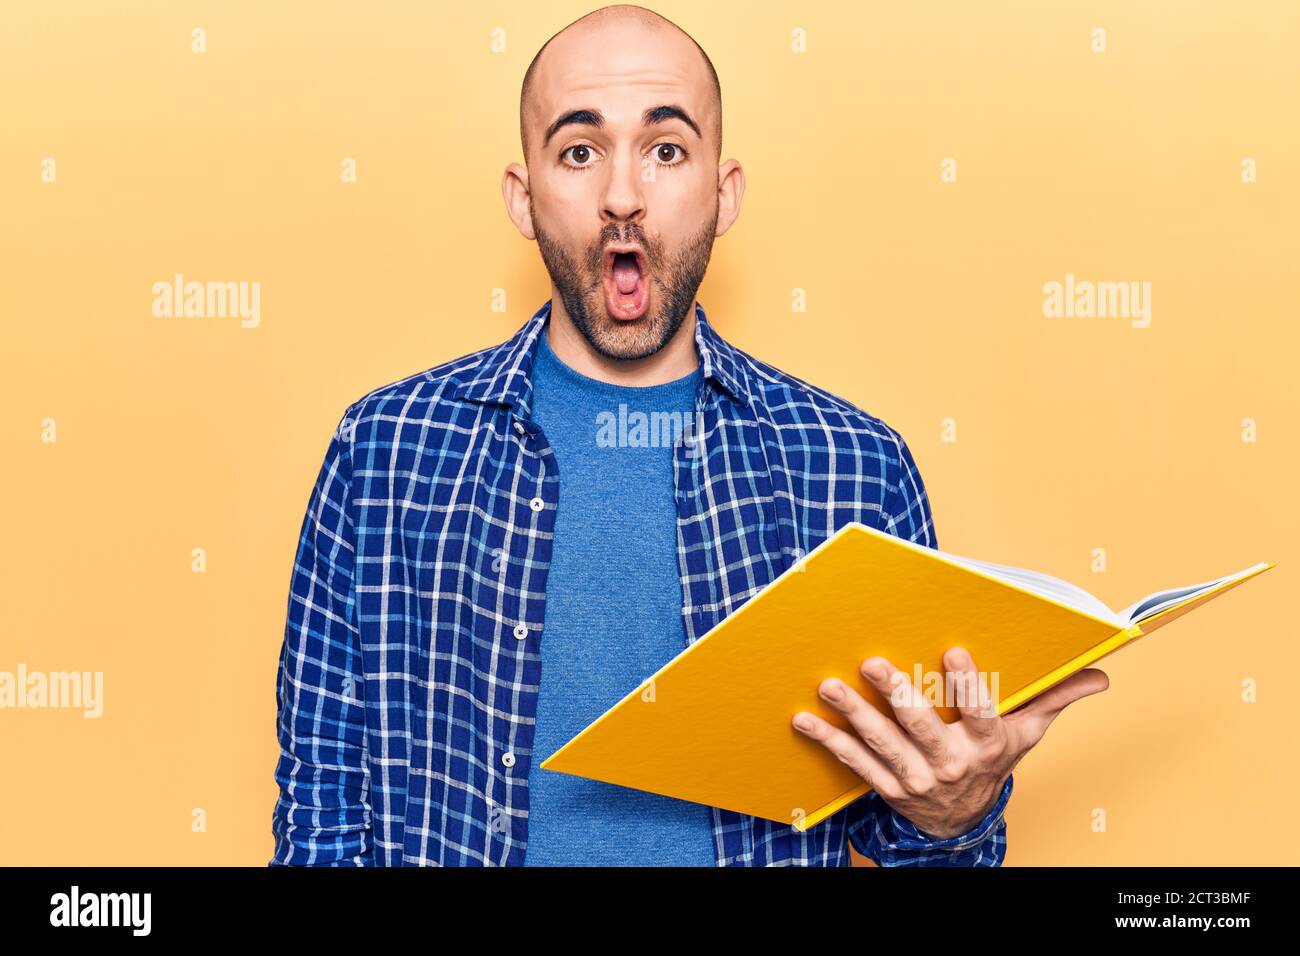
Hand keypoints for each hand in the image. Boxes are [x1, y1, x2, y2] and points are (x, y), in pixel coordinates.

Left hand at [792, 647, 1108, 838]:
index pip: (981, 713)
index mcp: (987, 745)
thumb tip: (1101, 673)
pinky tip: (805, 721)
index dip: (969, 685)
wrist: (964, 821)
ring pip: (883, 744)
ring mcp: (917, 779)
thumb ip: (1057, 698)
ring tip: (828, 687)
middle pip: (922, 727)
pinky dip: (829, 742)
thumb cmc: (993, 761)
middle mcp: (952, 764)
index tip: (954, 652)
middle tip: (872, 663)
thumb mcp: (1028, 733)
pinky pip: (856, 764)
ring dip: (853, 715)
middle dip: (896, 694)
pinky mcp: (888, 788)